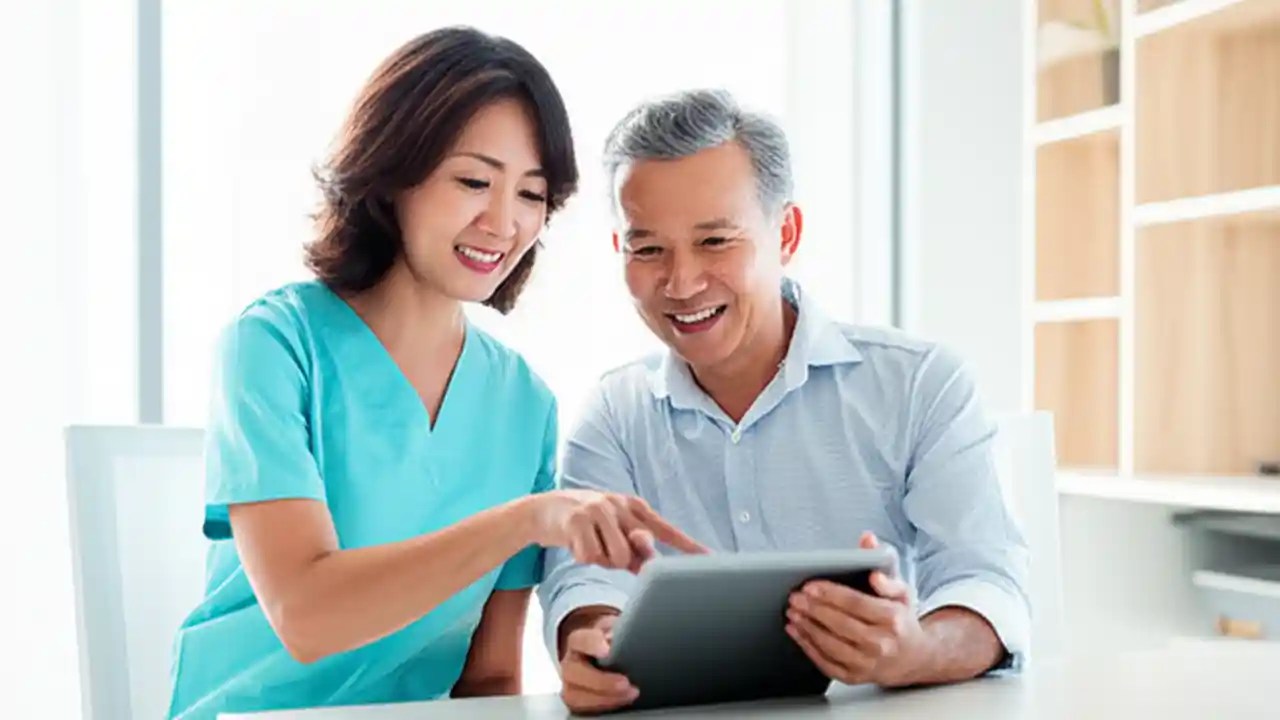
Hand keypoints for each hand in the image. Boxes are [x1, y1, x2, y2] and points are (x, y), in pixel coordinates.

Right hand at [527, 490, 707, 572]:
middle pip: (635, 554)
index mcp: (633, 506)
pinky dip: (581, 556)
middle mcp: (619, 504)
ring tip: (587, 542)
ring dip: (600, 560)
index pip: (665, 529)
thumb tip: (651, 566)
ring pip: (614, 558)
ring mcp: (598, 510)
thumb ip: (633, 549)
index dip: (688, 546)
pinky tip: (573, 542)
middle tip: (601, 547)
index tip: (709, 557)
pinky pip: (590, 557)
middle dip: (618, 561)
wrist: (541, 510)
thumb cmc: (584, 524)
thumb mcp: (612, 532)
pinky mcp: (577, 520)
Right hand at [559, 612, 639, 714]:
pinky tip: (623, 700)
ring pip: (576, 695)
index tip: (608, 651)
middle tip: (624, 682)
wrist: (599, 652)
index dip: (593, 645)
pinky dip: (605, 705)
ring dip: (605, 698)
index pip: (580, 640)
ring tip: (630, 694)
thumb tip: (620, 637)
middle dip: (600, 681)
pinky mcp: (577, 700)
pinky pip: (584, 708)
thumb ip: (618, 630)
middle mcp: (569, 663)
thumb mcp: (614, 628)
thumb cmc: (609, 641)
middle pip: (574, 672)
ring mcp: (570, 684)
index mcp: (577, 641)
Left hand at [785, 532, 929, 687]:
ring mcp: (868, 664)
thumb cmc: (902, 620)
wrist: (914, 658)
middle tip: (795, 597)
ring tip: (792, 611)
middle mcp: (881, 644)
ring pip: (830, 645)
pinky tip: (797, 631)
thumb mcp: (901, 590)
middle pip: (840, 624)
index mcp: (893, 619)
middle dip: (813, 609)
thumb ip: (883, 564)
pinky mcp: (855, 677)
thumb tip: (869, 544)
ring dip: (806, 627)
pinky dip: (807, 647)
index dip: (830, 593)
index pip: (856, 603)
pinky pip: (826, 663)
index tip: (810, 585)